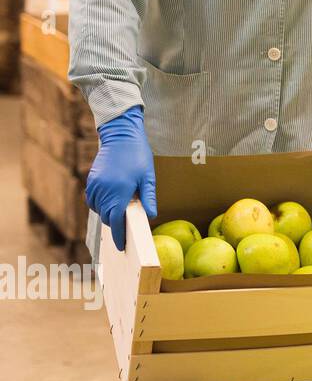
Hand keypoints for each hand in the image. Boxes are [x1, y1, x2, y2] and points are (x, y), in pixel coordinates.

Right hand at [85, 105, 156, 251]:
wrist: (121, 135)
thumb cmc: (138, 156)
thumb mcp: (148, 177)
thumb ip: (148, 198)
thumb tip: (150, 216)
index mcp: (119, 192)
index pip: (116, 221)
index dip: (118, 235)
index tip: (121, 246)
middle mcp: (104, 191)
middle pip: (107, 217)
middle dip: (116, 225)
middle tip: (127, 229)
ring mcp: (95, 186)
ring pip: (99, 209)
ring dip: (108, 213)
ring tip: (122, 210)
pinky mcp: (91, 180)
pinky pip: (93, 200)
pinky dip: (101, 204)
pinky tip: (112, 200)